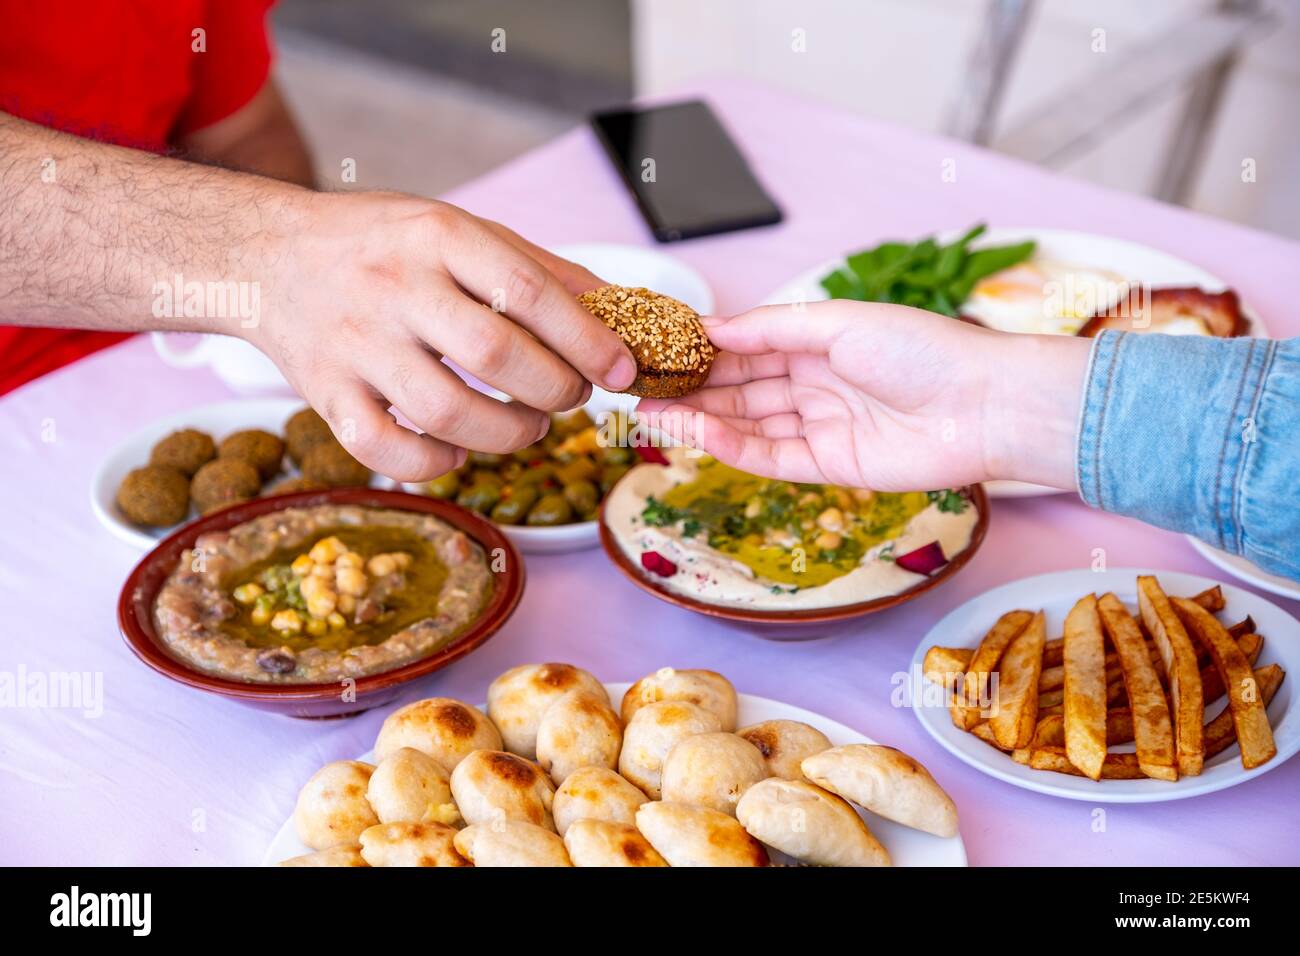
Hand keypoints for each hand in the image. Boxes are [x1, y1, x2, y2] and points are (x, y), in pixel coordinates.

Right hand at [246, 191, 635, 480]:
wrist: (268, 257)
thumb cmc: (383, 246)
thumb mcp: (460, 232)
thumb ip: (540, 272)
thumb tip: (622, 315)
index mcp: (438, 236)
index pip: (529, 292)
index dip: (586, 339)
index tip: (621, 370)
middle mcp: (394, 286)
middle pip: (496, 356)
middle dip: (554, 390)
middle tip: (569, 397)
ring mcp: (354, 344)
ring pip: (446, 413)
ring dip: (508, 434)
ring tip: (527, 426)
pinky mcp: (324, 394)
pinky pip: (386, 450)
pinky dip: (435, 463)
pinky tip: (457, 450)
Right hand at [637, 301, 1089, 490]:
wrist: (984, 406)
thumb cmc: (922, 349)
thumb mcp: (839, 323)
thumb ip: (772, 329)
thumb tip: (712, 328)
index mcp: (819, 342)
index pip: (748, 347)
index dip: (704, 351)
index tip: (659, 351)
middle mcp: (815, 383)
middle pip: (741, 389)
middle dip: (692, 389)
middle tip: (640, 390)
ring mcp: (821, 425)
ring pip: (748, 424)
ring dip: (701, 419)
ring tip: (653, 414)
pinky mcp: (830, 466)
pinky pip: (771, 456)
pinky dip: (733, 447)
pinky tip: (698, 434)